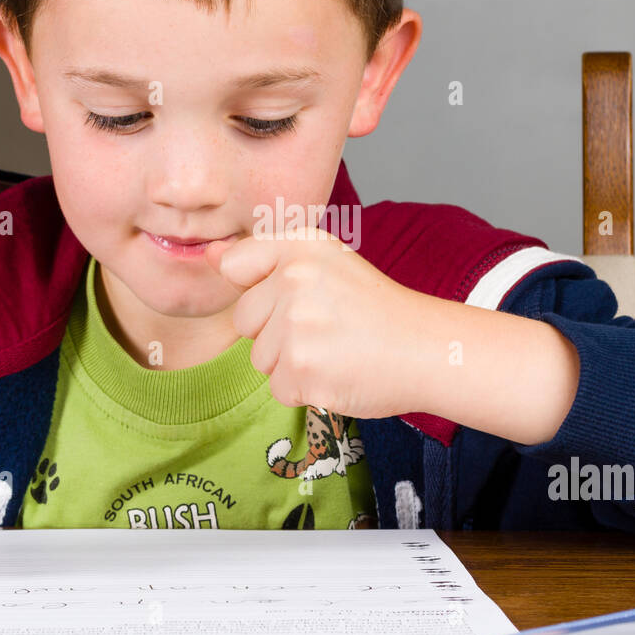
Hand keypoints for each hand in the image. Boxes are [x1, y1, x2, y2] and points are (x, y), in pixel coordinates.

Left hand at [204, 227, 431, 419]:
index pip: (235, 265)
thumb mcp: (325, 264)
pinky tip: (338, 373)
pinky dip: (305, 390)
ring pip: (260, 357)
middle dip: (276, 332)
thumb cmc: (374, 309)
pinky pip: (278, 388)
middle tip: (327, 328)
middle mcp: (295, 279)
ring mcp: (297, 326)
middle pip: (244, 320)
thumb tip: (209, 254)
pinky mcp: (302, 370)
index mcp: (301, 245)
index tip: (298, 298)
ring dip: (292, 363)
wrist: (426, 349)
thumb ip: (263, 258)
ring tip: (336, 350)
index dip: (261, 289)